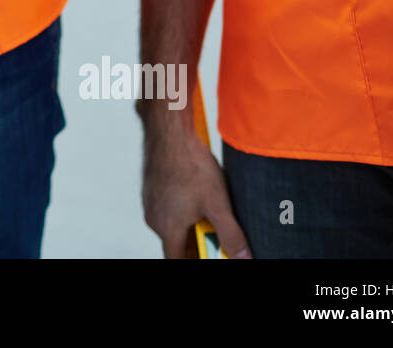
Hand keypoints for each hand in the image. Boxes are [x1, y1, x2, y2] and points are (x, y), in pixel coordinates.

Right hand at [141, 118, 250, 258]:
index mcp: (167, 228)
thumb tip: (243, 258)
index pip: (176, 259)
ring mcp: (150, 201)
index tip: (208, 255)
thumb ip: (231, 235)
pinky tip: (196, 192)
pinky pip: (166, 206)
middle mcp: (154, 218)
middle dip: (195, 241)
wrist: (169, 133)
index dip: (194, 260)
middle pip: (175, 242)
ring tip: (208, 209)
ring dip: (188, 223)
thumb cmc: (191, 166)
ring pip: (171, 223)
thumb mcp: (218, 204)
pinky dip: (180, 207)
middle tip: (215, 231)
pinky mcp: (150, 187)